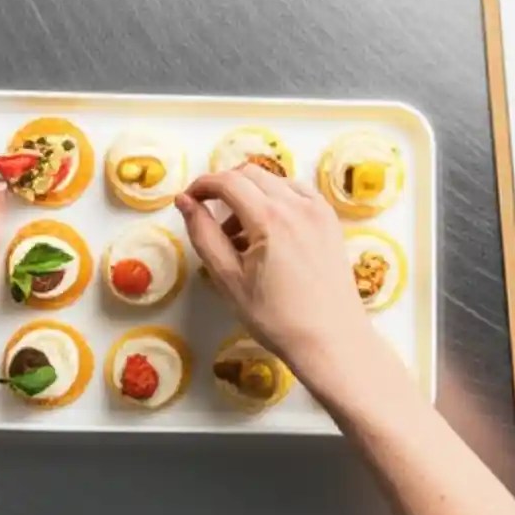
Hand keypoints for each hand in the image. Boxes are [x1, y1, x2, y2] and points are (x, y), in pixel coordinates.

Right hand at [176, 164, 380, 381]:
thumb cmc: (277, 318)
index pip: (227, 181)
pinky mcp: (330, 221)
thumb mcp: (228, 278)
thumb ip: (204, 234)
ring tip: (238, 235)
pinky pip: (297, 194)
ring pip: (274, 182)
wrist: (330, 340)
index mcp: (270, 218)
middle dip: (224, 187)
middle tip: (208, 215)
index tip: (188, 200)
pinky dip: (275, 201)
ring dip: (250, 194)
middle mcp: (298, 205)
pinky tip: (267, 233)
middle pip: (251, 174)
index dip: (202, 185)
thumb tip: (184, 202)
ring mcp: (319, 211)